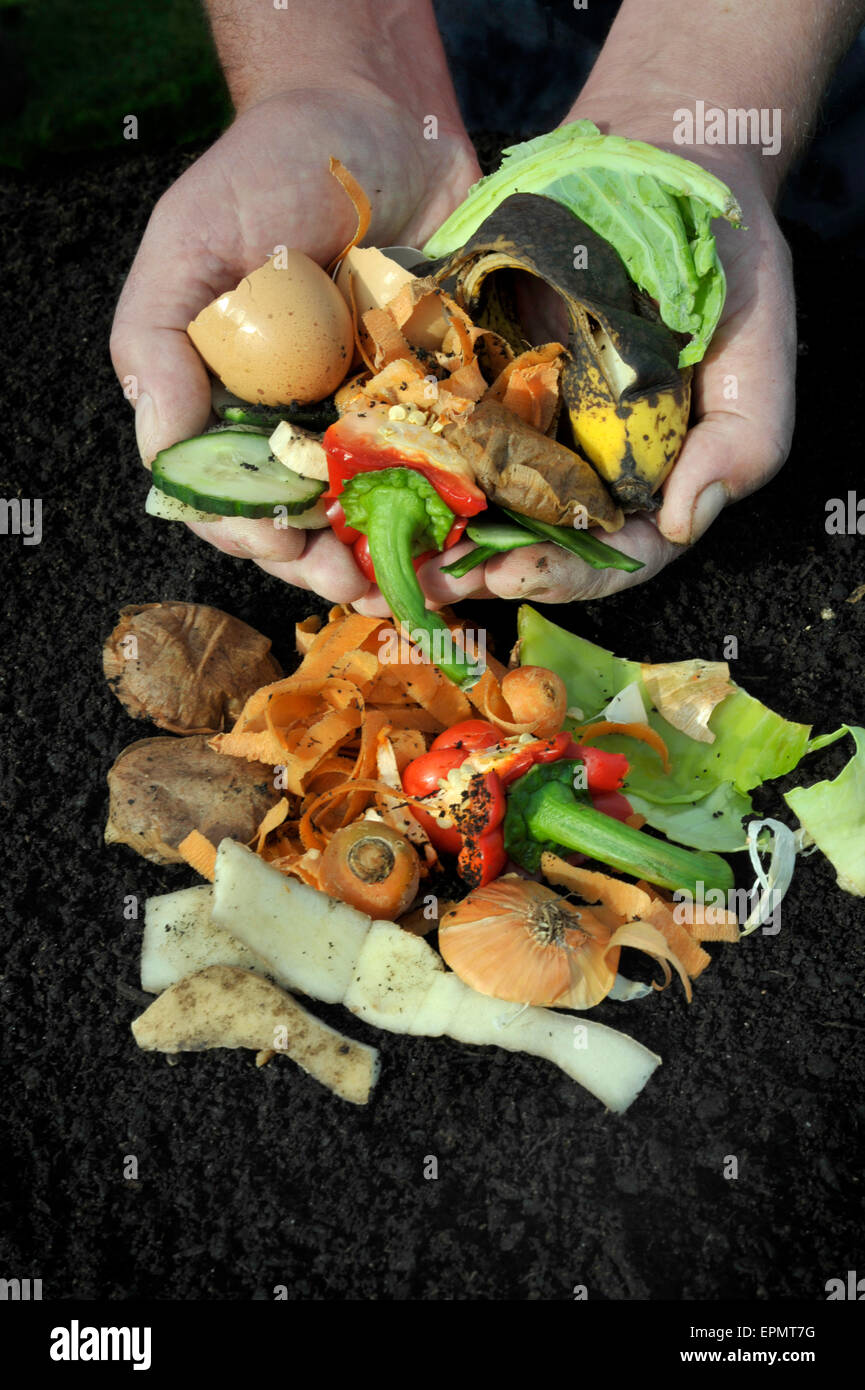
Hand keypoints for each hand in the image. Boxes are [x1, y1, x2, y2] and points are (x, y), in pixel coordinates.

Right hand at [111, 85, 479, 603]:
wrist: (382, 120)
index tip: (284, 547)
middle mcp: (298, 425)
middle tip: (360, 583)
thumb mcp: (193, 238)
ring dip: (390, 557)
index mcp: (230, 404)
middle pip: (303, 525)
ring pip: (373, 515)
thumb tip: (163, 444)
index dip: (251, 533)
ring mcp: (370, 419)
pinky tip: (470, 538)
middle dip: (327, 565)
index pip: (228, 497)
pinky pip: (445, 473)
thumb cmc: (270, 168)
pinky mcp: (436, 404)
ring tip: (414, 580)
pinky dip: (456, 513)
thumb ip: (159, 338)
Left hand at [351, 142, 794, 614]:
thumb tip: (681, 523)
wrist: (660, 169)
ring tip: (379, 556)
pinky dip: (392, 458)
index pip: (610, 556)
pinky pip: (427, 429)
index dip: (566, 573)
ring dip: (423, 534)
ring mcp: (517, 428)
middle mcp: (575, 471)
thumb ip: (740, 442)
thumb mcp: (756, 352)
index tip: (519, 573)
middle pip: (525, 544)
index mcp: (643, 484)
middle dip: (475, 571)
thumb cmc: (723, 268)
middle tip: (428, 585)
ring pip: (468, 502)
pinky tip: (352, 477)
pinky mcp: (468, 381)